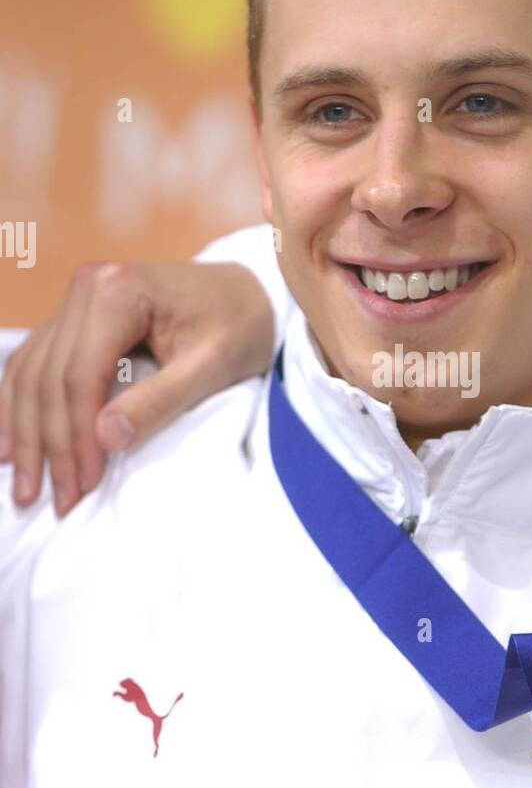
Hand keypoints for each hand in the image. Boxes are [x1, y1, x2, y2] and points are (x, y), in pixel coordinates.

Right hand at [0, 261, 273, 516]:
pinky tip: (9, 446)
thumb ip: (161, 400)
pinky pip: (33, 363)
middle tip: (51, 500)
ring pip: (31, 373)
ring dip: (24, 433)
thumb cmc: (240, 327)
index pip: (80, 375)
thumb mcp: (214, 366)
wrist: (251, 292)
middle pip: (49, 377)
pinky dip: (20, 406)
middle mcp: (86, 287)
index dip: (77, 436)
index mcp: (118, 291)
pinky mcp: (74, 316)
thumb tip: (106, 437)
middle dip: (47, 445)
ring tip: (26, 487)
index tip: (84, 485)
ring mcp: (75, 299)